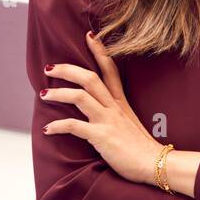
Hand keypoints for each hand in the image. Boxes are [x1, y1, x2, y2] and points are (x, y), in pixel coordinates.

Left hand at [41, 30, 163, 184]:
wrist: (155, 164)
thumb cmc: (142, 148)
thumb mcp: (129, 123)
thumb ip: (115, 114)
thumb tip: (100, 111)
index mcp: (121, 102)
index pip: (111, 70)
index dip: (100, 51)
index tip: (90, 35)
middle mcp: (114, 107)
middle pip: (90, 78)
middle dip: (68, 69)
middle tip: (50, 68)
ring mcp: (108, 120)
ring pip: (80, 96)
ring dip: (58, 93)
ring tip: (44, 94)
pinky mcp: (102, 136)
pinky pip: (74, 126)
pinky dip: (58, 125)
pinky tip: (48, 129)